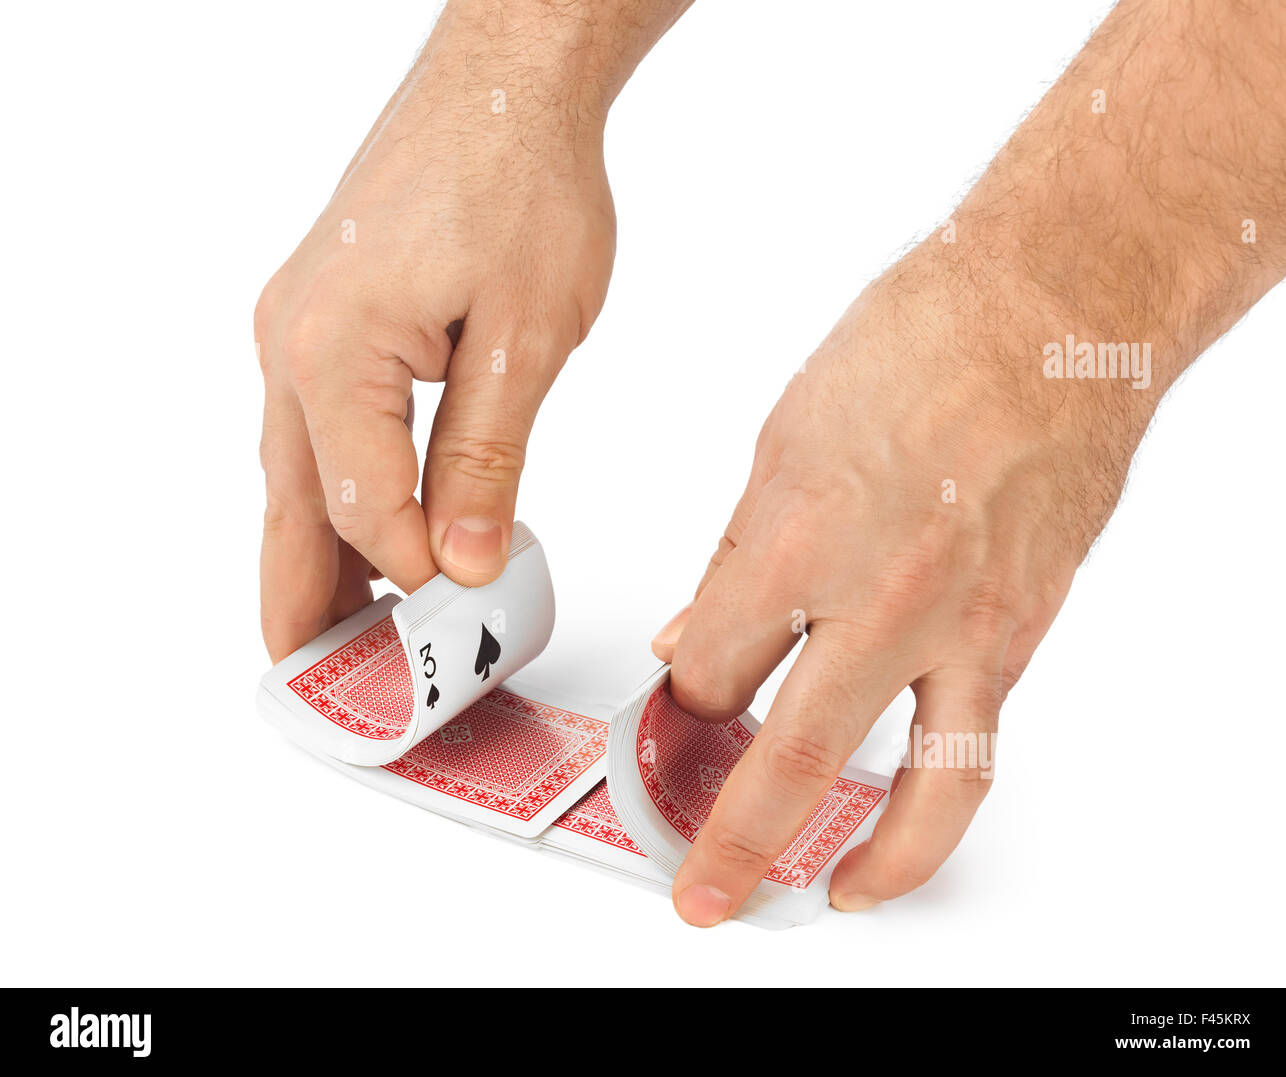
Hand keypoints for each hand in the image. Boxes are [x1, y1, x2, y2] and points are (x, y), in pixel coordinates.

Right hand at [255, 4, 621, 660]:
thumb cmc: (520, 185)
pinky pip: (317, 429)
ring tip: (342, 629)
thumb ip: (485, 459)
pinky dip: (337, 491)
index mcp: (334, 355)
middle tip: (317, 682)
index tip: (458, 630)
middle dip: (305, 599)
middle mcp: (293, 346)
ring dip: (317, 550)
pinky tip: (370, 528)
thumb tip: (464, 558)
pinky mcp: (328, 318)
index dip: (412, 579)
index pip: (363, 510)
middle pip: (290, 508)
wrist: (505, 86)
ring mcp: (299, 329)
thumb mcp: (523, 339)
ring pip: (296, 471)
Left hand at [650, 0, 1285, 925]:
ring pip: (906, 789)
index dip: (684, 705)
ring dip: (852, 863)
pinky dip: (934, 816)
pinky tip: (901, 841)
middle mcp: (878, 594)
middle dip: (730, 838)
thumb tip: (698, 637)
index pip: (714, 667)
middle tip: (698, 888)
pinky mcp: (1019, 634)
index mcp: (796, 534)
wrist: (1049, 311)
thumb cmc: (917, 344)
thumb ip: (738, 560)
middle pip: (786, 754)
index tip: (678, 714)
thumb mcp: (783, 441)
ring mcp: (959, 624)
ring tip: (813, 897)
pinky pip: (974, 754)